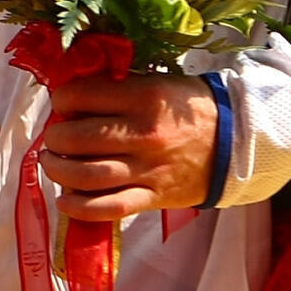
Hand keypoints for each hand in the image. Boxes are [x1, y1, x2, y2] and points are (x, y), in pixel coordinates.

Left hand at [40, 72, 219, 220]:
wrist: (238, 142)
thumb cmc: (190, 109)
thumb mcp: (156, 83)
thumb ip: (117, 89)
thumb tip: (73, 98)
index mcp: (143, 98)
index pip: (81, 96)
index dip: (62, 99)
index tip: (62, 103)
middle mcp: (142, 135)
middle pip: (77, 138)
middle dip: (55, 137)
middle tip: (56, 137)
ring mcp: (148, 170)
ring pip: (86, 175)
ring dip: (58, 170)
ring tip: (52, 162)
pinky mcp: (153, 197)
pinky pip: (109, 208)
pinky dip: (79, 208)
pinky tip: (64, 200)